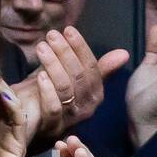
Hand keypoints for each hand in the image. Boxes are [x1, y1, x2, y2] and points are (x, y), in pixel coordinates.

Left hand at [13, 27, 129, 147]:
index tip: (69, 30)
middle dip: (66, 53)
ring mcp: (70, 118)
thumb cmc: (52, 96)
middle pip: (79, 77)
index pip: (92, 68)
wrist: (32, 124)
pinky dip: (47, 91)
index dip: (81, 48)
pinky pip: (53, 108)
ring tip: (42, 47)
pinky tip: (39, 75)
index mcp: (95, 94)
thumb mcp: (73, 77)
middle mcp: (87, 107)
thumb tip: (124, 53)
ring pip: (66, 89)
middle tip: (52, 35)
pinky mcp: (52, 126)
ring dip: (54, 65)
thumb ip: (97, 67)